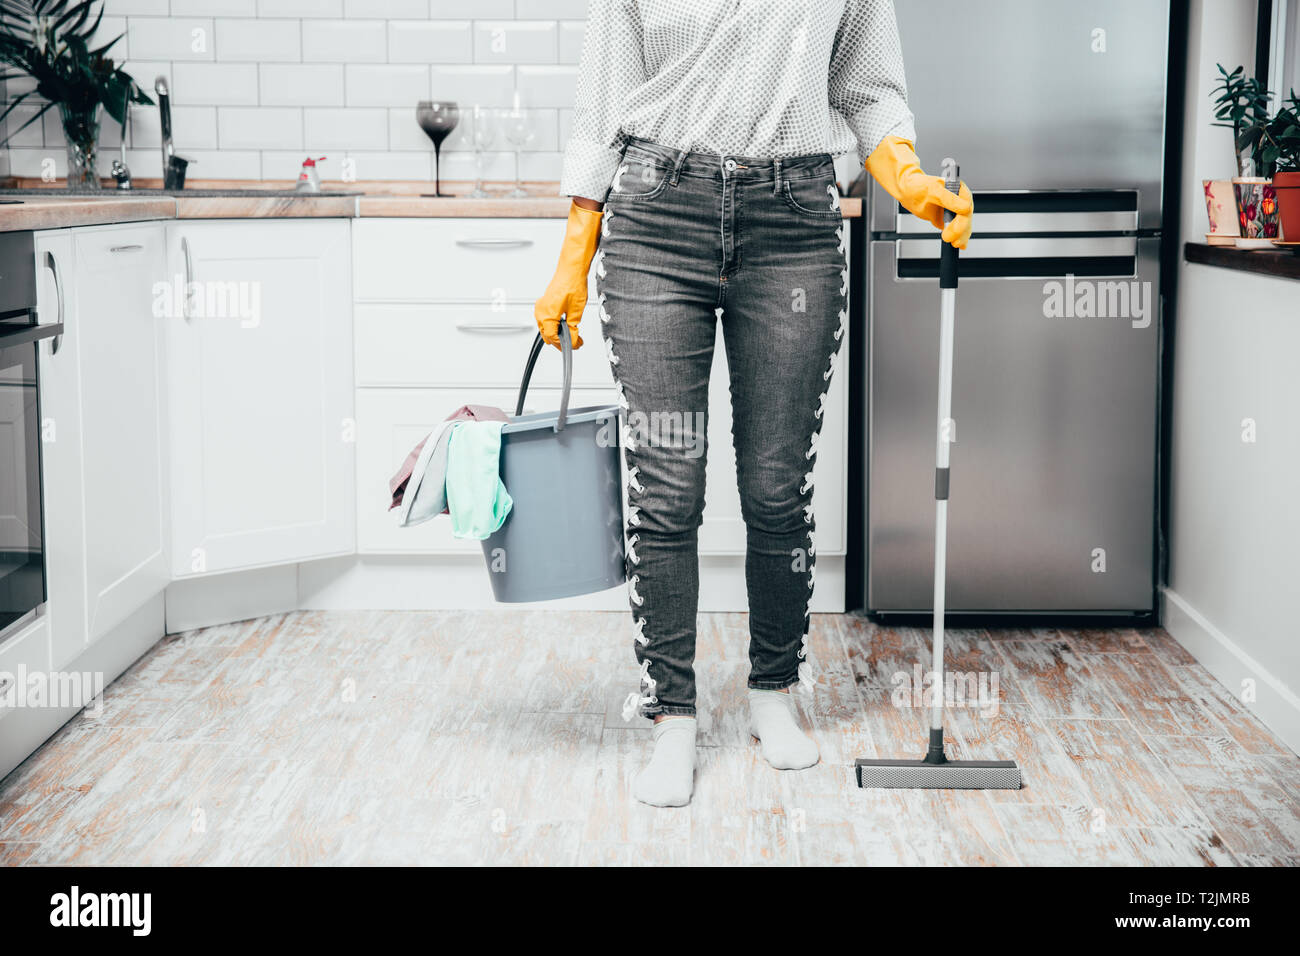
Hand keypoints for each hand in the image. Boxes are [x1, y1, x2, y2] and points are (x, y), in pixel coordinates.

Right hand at [534, 201, 602, 348]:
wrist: (571, 269)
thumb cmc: (572, 284)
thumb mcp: (576, 312)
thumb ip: (574, 329)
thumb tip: (574, 340)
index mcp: (547, 315)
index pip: (553, 338)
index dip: (565, 345)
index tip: (576, 345)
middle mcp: (540, 312)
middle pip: (548, 335)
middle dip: (561, 341)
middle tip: (576, 343)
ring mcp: (540, 308)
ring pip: (546, 328)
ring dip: (557, 334)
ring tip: (572, 336)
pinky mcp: (543, 304)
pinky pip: (545, 320)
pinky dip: (554, 325)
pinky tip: (564, 326)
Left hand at [866, 136, 973, 248]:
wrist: (907, 191)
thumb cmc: (918, 186)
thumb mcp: (933, 191)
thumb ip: (949, 200)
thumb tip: (965, 208)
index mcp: (959, 189)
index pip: (966, 207)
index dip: (962, 220)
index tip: (955, 230)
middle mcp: (959, 199)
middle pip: (966, 218)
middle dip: (961, 231)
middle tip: (951, 239)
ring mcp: (954, 209)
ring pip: (963, 225)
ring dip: (961, 236)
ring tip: (955, 243)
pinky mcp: (947, 218)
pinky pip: (956, 229)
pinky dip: (958, 237)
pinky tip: (959, 244)